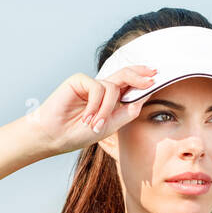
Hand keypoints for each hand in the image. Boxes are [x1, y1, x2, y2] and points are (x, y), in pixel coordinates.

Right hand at [26, 65, 155, 155]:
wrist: (54, 137)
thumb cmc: (78, 133)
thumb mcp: (109, 125)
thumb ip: (127, 112)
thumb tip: (145, 97)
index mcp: (109, 99)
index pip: (129, 84)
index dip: (143, 79)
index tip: (157, 77)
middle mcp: (101, 88)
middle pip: (125, 75)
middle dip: (140, 75)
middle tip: (152, 77)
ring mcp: (90, 83)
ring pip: (112, 87)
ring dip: (106, 109)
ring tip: (95, 125)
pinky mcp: (79, 80)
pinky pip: (98, 87)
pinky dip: (95, 105)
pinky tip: (86, 117)